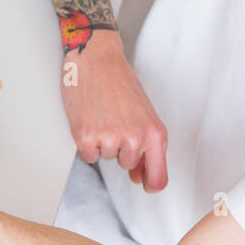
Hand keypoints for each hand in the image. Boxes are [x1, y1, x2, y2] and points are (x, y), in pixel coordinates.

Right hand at [61, 30, 167, 191]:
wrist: (96, 59)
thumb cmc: (118, 82)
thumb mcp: (143, 114)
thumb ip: (146, 146)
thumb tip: (140, 176)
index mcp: (154, 134)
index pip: (158, 178)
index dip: (150, 184)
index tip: (145, 184)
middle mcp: (135, 138)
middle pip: (127, 166)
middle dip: (120, 149)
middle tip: (116, 123)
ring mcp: (110, 139)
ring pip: (106, 158)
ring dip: (102, 143)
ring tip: (103, 117)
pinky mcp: (86, 137)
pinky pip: (88, 155)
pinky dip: (86, 142)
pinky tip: (90, 120)